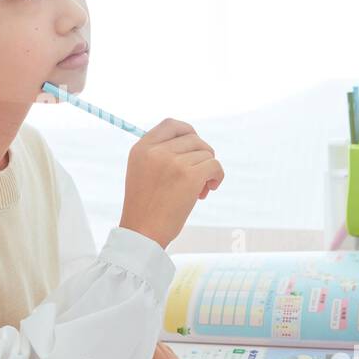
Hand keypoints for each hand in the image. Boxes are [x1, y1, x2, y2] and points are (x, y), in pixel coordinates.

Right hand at [119, 118, 224, 248]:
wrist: (143, 233)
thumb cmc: (145, 207)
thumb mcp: (141, 171)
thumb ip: (159, 153)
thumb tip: (194, 142)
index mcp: (142, 148)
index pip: (171, 124)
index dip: (187, 131)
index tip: (194, 147)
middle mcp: (156, 151)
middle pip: (194, 139)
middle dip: (201, 155)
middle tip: (197, 176)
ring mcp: (173, 162)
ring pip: (206, 154)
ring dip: (208, 170)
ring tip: (199, 189)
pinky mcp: (189, 176)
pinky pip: (215, 166)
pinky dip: (217, 177)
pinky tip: (209, 189)